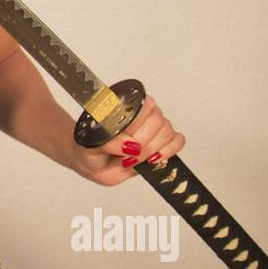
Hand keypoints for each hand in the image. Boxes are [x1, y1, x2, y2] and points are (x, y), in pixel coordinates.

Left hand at [68, 96, 184, 186]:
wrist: (91, 162)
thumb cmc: (90, 148)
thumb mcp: (91, 144)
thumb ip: (109, 142)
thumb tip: (131, 146)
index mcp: (124, 106)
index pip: (144, 106)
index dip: (136, 127)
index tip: (124, 142)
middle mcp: (142, 114)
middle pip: (158, 122)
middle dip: (143, 144)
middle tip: (127, 156)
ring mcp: (154, 127)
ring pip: (168, 132)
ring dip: (152, 150)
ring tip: (134, 160)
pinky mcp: (162, 142)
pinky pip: (178, 140)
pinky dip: (169, 151)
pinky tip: (153, 159)